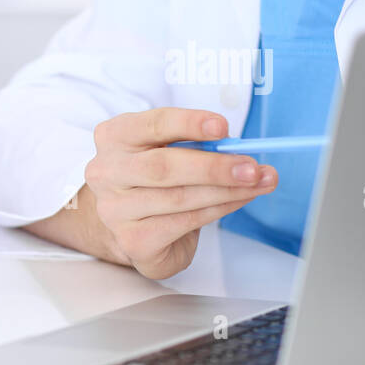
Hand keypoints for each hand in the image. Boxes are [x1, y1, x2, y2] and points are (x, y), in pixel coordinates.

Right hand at [83, 108, 277, 278]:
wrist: (134, 227)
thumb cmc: (157, 181)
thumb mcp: (170, 150)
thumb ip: (197, 144)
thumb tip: (240, 149)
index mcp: (114, 137)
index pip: (152, 124)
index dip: (189, 124)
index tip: (223, 127)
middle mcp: (106, 172)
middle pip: (163, 167)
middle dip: (213, 167)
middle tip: (252, 168)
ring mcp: (114, 210)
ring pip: (178, 198)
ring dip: (226, 191)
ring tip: (259, 183)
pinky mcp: (132, 240)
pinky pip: (183, 223)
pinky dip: (217, 210)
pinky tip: (236, 201)